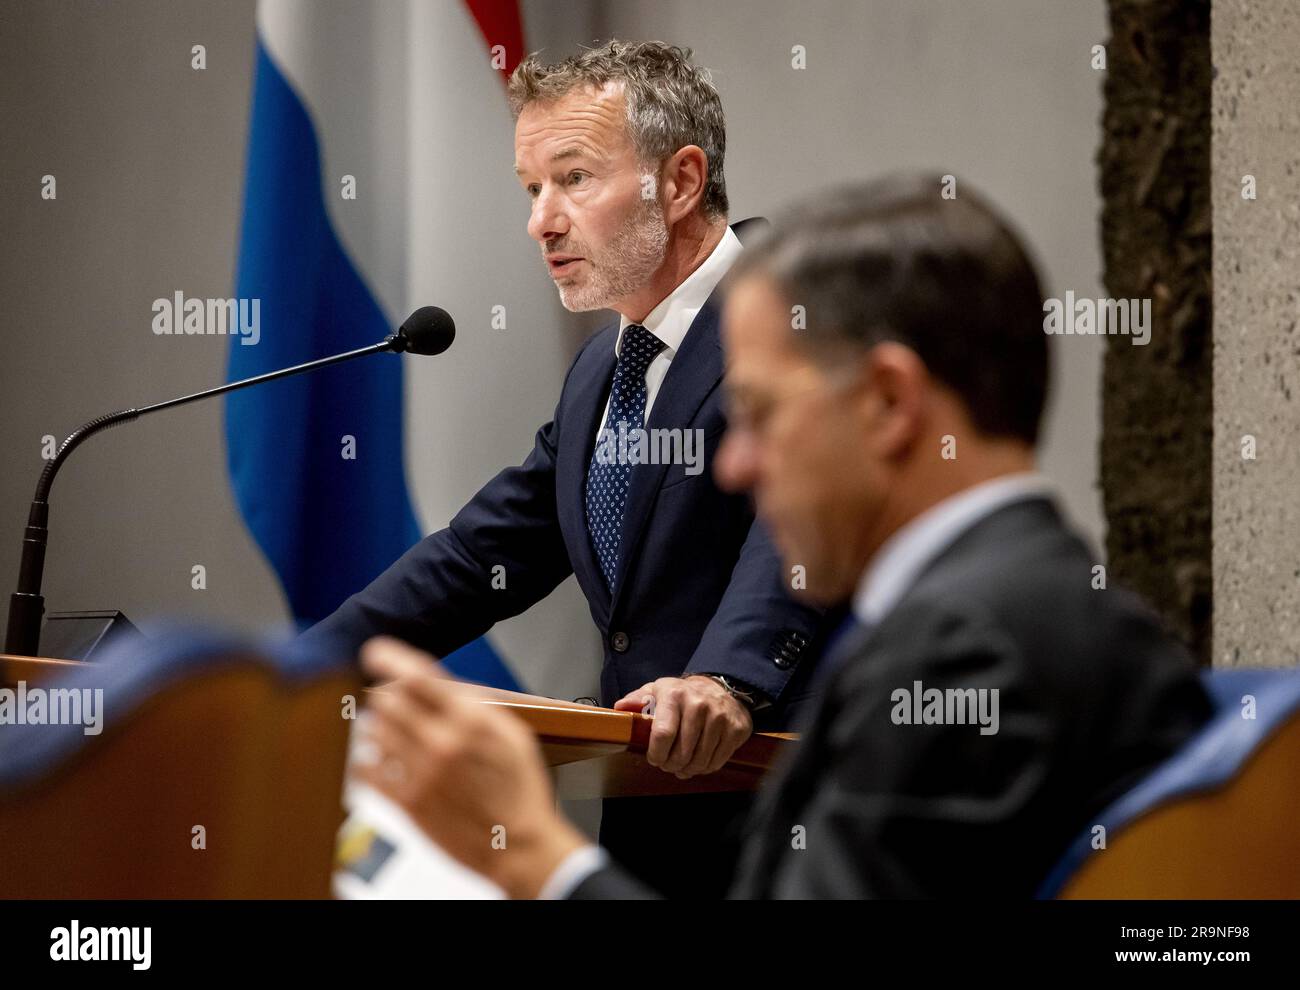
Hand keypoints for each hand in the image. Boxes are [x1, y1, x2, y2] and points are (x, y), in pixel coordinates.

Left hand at [353, 637, 587, 898]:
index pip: (417, 676)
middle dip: (388, 696)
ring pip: (373, 732)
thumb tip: (441, 685)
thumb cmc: (519, 790)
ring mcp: (420, 775)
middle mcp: (441, 743)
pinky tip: (379, 759)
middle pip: (389, 700)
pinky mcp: (406, 803)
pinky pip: (367, 770)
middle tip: (393, 701)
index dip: (390, 658)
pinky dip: (368, 759)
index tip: (374, 652)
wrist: (517, 846)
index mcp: (470, 721)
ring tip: (391, 731)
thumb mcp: (512, 735)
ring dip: (377, 725)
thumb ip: (475, 707)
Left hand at [613, 675, 753, 778]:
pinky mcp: (735, 729)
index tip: (655, 758)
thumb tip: (619, 708)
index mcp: (674, 695)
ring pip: (699, 761)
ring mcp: (720, 717)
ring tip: (682, 765)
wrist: (720, 688)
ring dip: (688, 769)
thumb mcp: (657, 691)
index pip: (662, 734)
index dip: (656, 754)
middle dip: (671, 765)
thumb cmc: (682, 695)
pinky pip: (716, 762)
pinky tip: (698, 762)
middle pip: (681, 753)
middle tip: (668, 764)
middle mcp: (699, 704)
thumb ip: (637, 700)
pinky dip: (705, 768)